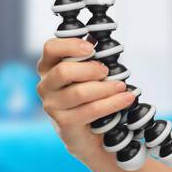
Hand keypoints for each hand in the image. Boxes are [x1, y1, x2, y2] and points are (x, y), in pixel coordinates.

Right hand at [36, 38, 134, 159]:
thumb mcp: (88, 73)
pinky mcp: (64, 123)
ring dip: (105, 88)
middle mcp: (45, 86)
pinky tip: (126, 98)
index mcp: (48, 67)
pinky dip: (112, 103)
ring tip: (122, 86)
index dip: (70, 45)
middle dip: (90, 69)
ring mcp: (51, 106)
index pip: (50, 48)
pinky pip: (90, 110)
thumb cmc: (90, 95)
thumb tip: (100, 37)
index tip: (91, 48)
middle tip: (107, 71)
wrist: (89, 134)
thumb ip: (90, 57)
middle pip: (64, 71)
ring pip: (79, 92)